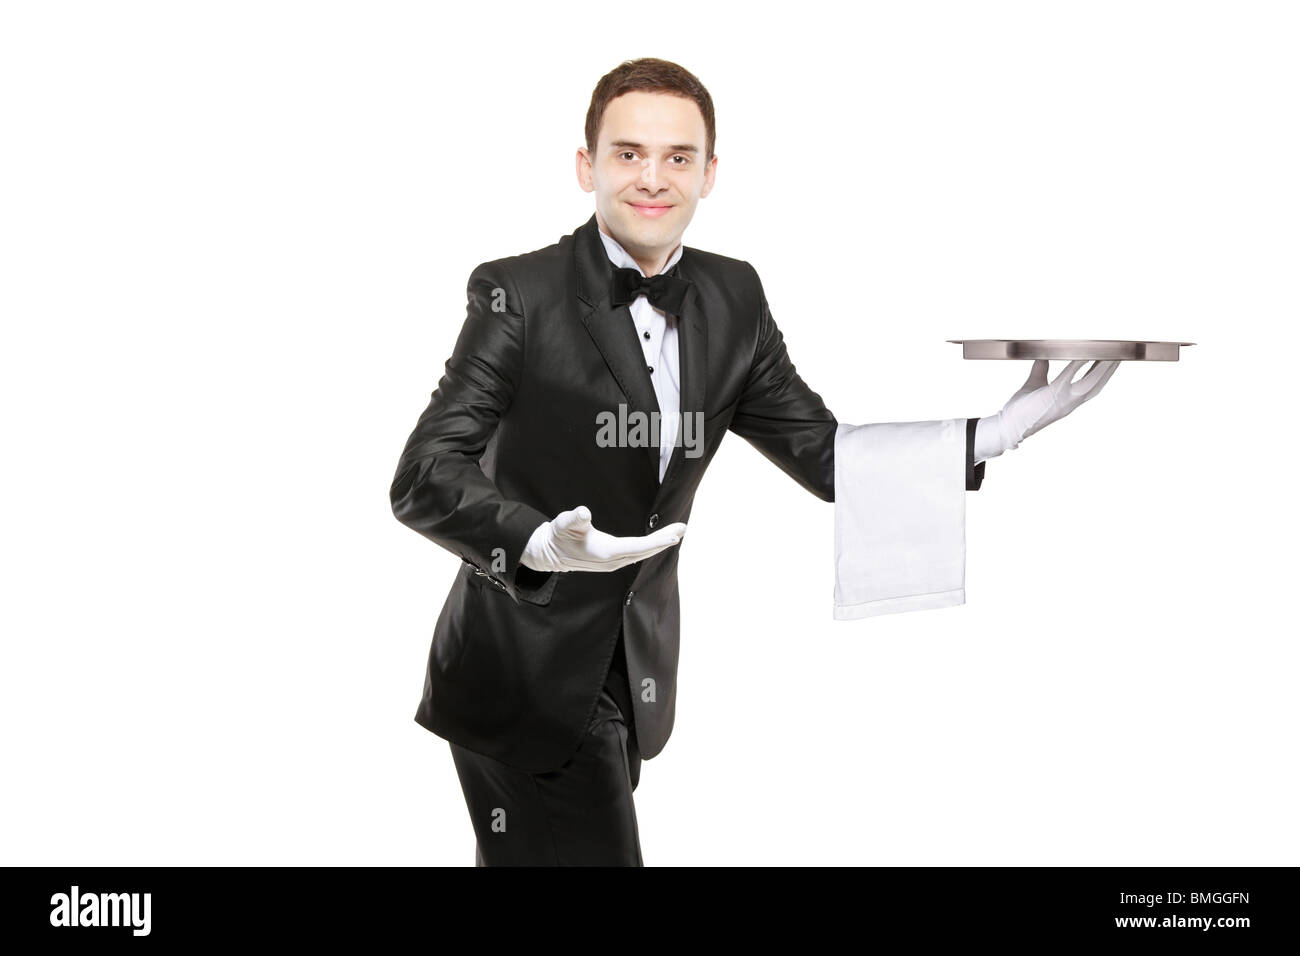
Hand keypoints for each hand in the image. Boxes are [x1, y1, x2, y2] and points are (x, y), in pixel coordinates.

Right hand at [520, 505, 686, 572]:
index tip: (675, 534)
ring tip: (677, 532)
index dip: (658, 540)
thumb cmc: (558, 535)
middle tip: (683, 528)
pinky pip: (637, 553)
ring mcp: (613, 562)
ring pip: (643, 553)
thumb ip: (574, 518)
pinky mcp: (612, 560)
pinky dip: (650, 547)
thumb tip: (583, 512)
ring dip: (660, 543)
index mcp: (606, 552)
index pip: (638, 546)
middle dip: (665, 540)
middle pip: (645, 550)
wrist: (550, 552)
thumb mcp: (563, 523)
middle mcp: (613, 560)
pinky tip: (659, 540)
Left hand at [976, 359, 1118, 458]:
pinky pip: (1069, 377)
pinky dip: (1078, 365)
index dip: (1104, 374)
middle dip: (1110, 369)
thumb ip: (1041, 369)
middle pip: (1097, 384)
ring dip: (1103, 366)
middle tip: (1121, 353)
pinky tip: (1084, 353)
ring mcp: (1063, 400)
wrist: (1008, 426)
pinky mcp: (1053, 395)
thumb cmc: (1020, 409)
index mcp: (1068, 401)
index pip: (1092, 386)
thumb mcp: (1034, 385)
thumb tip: (1042, 356)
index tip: (1113, 360)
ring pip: (1090, 382)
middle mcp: (1070, 402)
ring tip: (1112, 352)